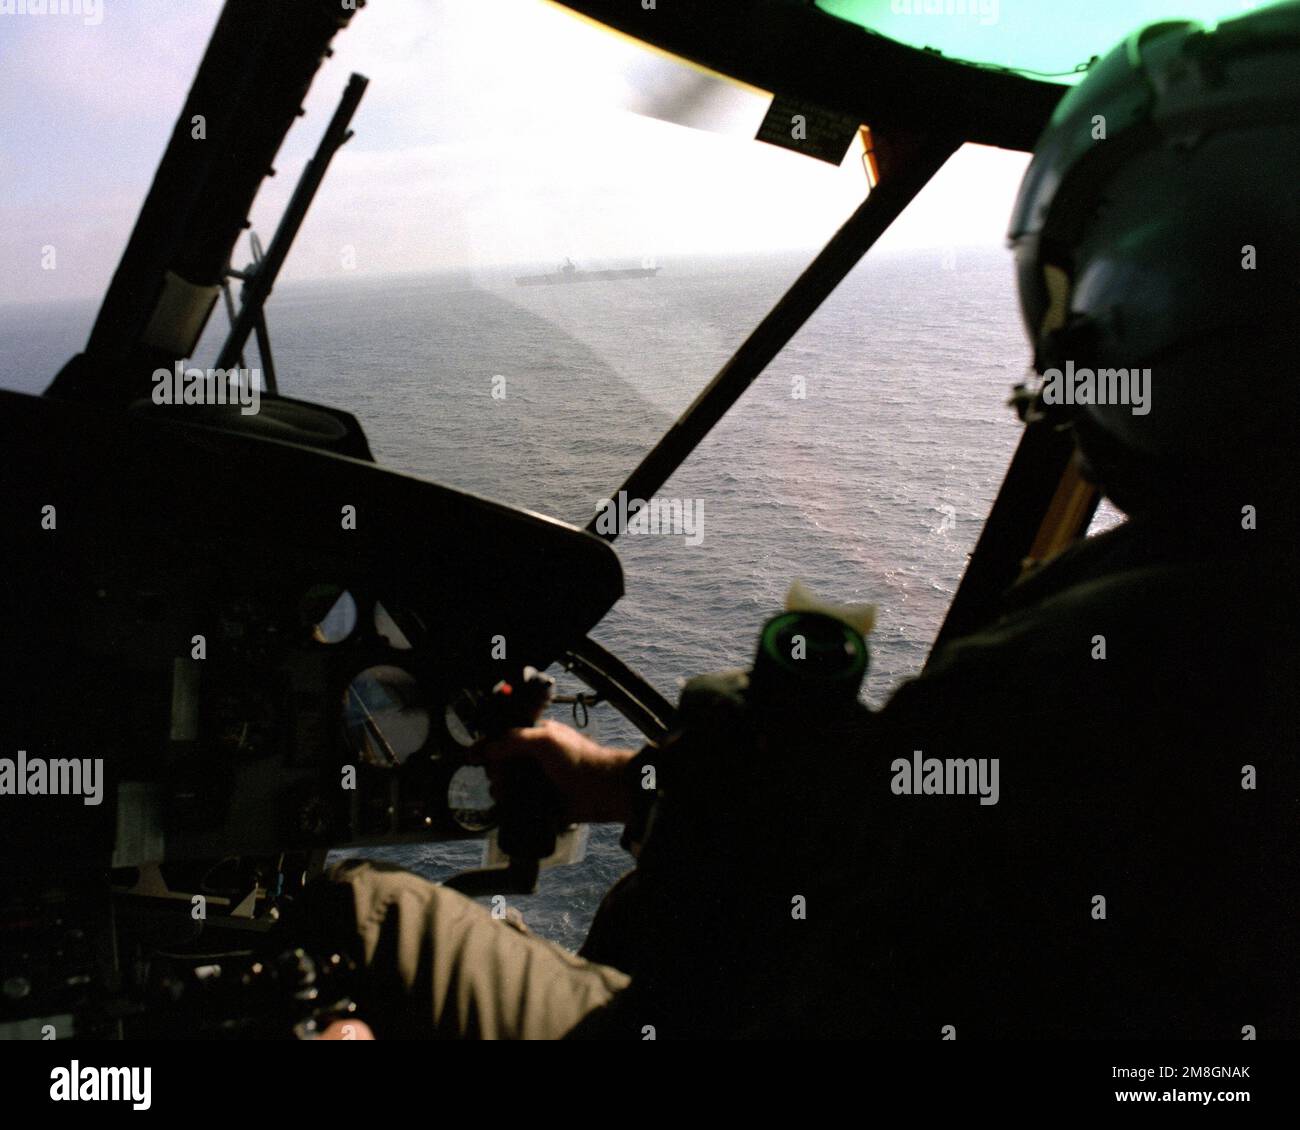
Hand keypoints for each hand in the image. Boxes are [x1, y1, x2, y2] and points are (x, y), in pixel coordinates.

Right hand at [476, 719, 636, 823]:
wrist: (602, 791)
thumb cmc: (580, 760)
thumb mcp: (545, 740)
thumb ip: (515, 740)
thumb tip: (489, 747)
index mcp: (537, 737)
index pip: (505, 738)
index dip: (487, 746)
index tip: (473, 755)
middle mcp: (536, 758)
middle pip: (502, 764)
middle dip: (495, 771)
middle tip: (499, 777)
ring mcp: (538, 781)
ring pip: (508, 785)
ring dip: (500, 790)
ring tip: (504, 793)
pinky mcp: (542, 802)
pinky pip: (518, 804)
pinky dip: (510, 806)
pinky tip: (507, 807)